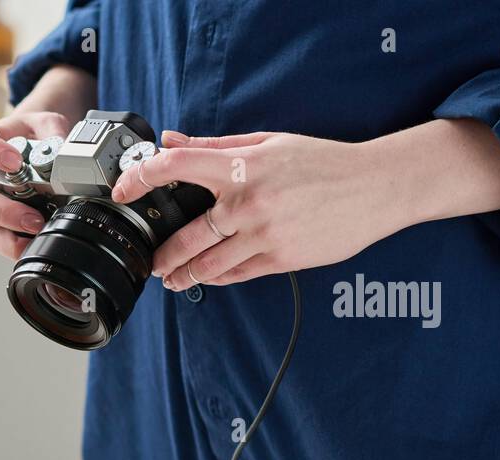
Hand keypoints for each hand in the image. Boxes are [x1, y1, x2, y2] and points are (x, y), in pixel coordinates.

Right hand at [0, 111, 70, 258]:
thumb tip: (68, 156)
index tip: (15, 163)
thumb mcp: (44, 124)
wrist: (29, 151)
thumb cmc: (28, 136)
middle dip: (5, 210)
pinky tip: (33, 246)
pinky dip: (15, 246)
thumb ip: (54, 133)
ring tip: (36, 236)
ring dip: (8, 236)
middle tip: (33, 218)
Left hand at [111, 130, 404, 290]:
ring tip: (173, 280)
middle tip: (152, 262)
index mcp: (241, 168)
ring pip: (209, 266)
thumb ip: (215, 146)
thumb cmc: (322, 162)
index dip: (140, 179)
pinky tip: (209, 278)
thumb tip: (171, 140)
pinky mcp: (281, 259)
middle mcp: (248, 203)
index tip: (123, 191)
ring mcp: (264, 235)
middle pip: (187, 237)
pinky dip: (219, 278)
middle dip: (162, 256)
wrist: (376, 187)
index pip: (176, 168)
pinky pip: (238, 275)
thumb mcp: (267, 143)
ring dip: (184, 276)